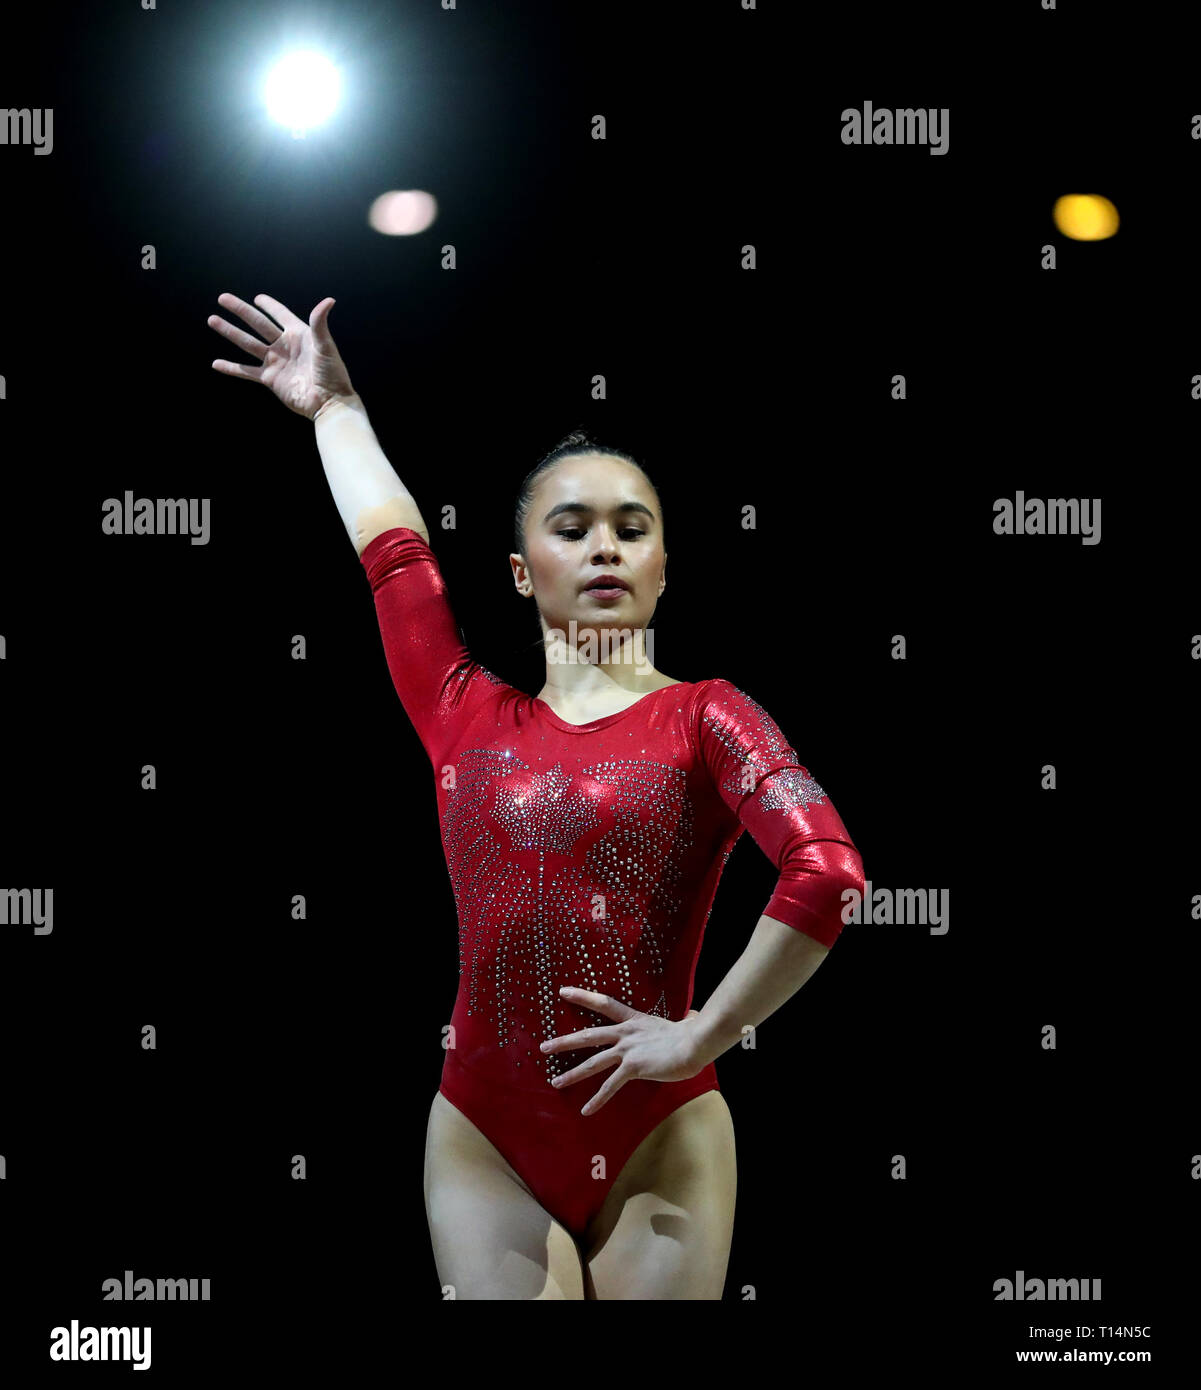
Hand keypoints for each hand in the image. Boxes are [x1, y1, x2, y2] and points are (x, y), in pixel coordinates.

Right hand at [207, 292, 356, 418]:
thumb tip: (328, 300)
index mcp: (298, 334)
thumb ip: (319, 324)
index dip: (269, 305)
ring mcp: (275, 362)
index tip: (258, 298)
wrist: (328, 402)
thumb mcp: (326, 346)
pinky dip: (232, 368)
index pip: (280, 314)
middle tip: (223, 298)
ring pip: (248, 344)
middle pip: (258, 324)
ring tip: (212, 320)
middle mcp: (284, 346)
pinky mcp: (270, 379)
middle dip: (241, 311)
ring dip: (230, 332)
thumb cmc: (332, 374)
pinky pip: (247, 372)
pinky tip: (216, 363)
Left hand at [540, 986, 704, 1115]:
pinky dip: (597, 1099)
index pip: (604, 1004)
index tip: (563, 991)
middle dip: (564, 1042)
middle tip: (543, 1047)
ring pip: (592, 1062)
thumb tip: (694, 1016)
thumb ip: (684, 1020)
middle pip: (588, 1035)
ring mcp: (627, 1050)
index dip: (582, 996)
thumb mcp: (684, 1024)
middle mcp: (626, 1033)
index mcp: (634, 1020)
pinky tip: (586, 1110)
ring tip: (555, 1082)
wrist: (695, 1042)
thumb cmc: (693, 1035)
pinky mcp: (632, 1067)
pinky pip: (610, 1085)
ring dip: (572, 1074)